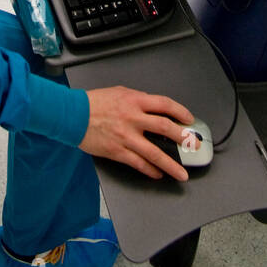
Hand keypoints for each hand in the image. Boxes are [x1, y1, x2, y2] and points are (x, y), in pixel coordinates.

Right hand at [80, 87, 194, 181]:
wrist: (72, 115)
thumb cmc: (93, 102)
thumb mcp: (119, 92)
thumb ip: (137, 101)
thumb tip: (153, 109)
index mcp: (135, 100)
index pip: (165, 105)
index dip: (181, 112)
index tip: (189, 120)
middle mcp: (133, 118)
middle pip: (165, 128)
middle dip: (183, 138)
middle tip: (194, 146)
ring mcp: (126, 137)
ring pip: (154, 152)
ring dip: (171, 165)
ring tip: (182, 173)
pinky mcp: (117, 151)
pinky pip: (138, 163)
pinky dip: (150, 170)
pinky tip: (158, 174)